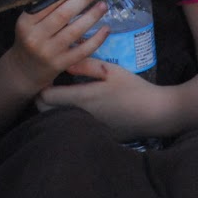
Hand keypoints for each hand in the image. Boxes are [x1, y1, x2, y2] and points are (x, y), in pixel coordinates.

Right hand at [3, 0, 107, 89]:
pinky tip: (106, 29)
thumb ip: (43, 10)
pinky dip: (97, 39)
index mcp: (26, 23)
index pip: (49, 4)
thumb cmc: (28, 40)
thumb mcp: (28, 24)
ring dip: (92, 16)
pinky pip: (83, 50)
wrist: (24, 70)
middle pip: (63, 15)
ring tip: (103, 5)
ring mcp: (49, 52)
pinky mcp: (62, 64)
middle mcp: (36, 37)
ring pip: (75, 31)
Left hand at [36, 56, 166, 140]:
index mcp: (82, 98)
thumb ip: (86, 64)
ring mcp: (86, 129)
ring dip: (53, 109)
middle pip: (45, 112)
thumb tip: (64, 61)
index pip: (45, 97)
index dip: (42, 87)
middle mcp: (79, 116)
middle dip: (43, 99)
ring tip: (62, 95)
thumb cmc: (133, 89)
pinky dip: (67, 118)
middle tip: (52, 85)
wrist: (154, 114)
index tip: (49, 77)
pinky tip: (77, 108)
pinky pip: (71, 128)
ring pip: (57, 121)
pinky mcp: (94, 136)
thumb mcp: (110, 70)